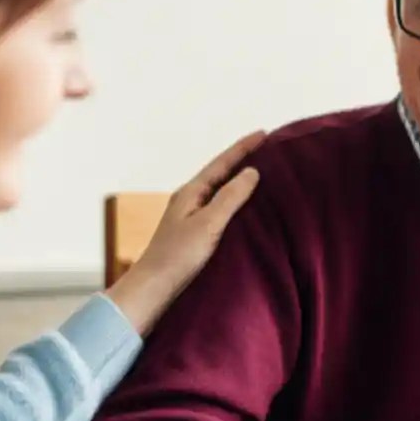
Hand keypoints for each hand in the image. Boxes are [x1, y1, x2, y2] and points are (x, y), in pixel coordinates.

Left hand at [105, 131, 264, 333]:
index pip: (222, 163)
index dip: (243, 148)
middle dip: (241, 160)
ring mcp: (189, 216)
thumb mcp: (208, 224)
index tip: (264, 133)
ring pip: (218, 190)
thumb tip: (251, 171)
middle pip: (219, 173)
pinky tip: (243, 208)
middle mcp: (189, 199)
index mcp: (191, 192)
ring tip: (260, 173)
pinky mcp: (193, 233)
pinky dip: (233, 201)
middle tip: (266, 149)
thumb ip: (230, 197)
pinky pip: (218, 207)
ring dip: (237, 180)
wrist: (153, 286)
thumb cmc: (178, 256)